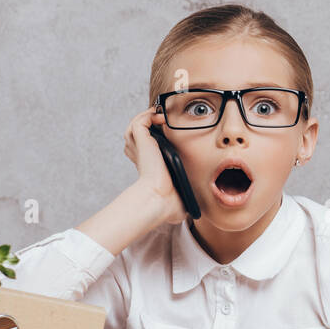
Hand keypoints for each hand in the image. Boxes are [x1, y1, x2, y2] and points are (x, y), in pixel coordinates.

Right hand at [122, 108, 187, 225]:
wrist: (159, 199)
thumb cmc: (167, 204)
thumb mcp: (177, 201)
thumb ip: (184, 200)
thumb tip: (193, 212)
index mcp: (148, 166)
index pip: (145, 148)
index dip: (155, 139)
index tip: (169, 136)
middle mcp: (140, 155)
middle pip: (138, 133)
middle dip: (150, 124)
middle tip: (165, 121)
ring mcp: (138, 148)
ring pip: (136, 124)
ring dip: (149, 117)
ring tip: (163, 117)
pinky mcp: (140, 141)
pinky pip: (140, 121)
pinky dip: (149, 115)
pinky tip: (163, 118)